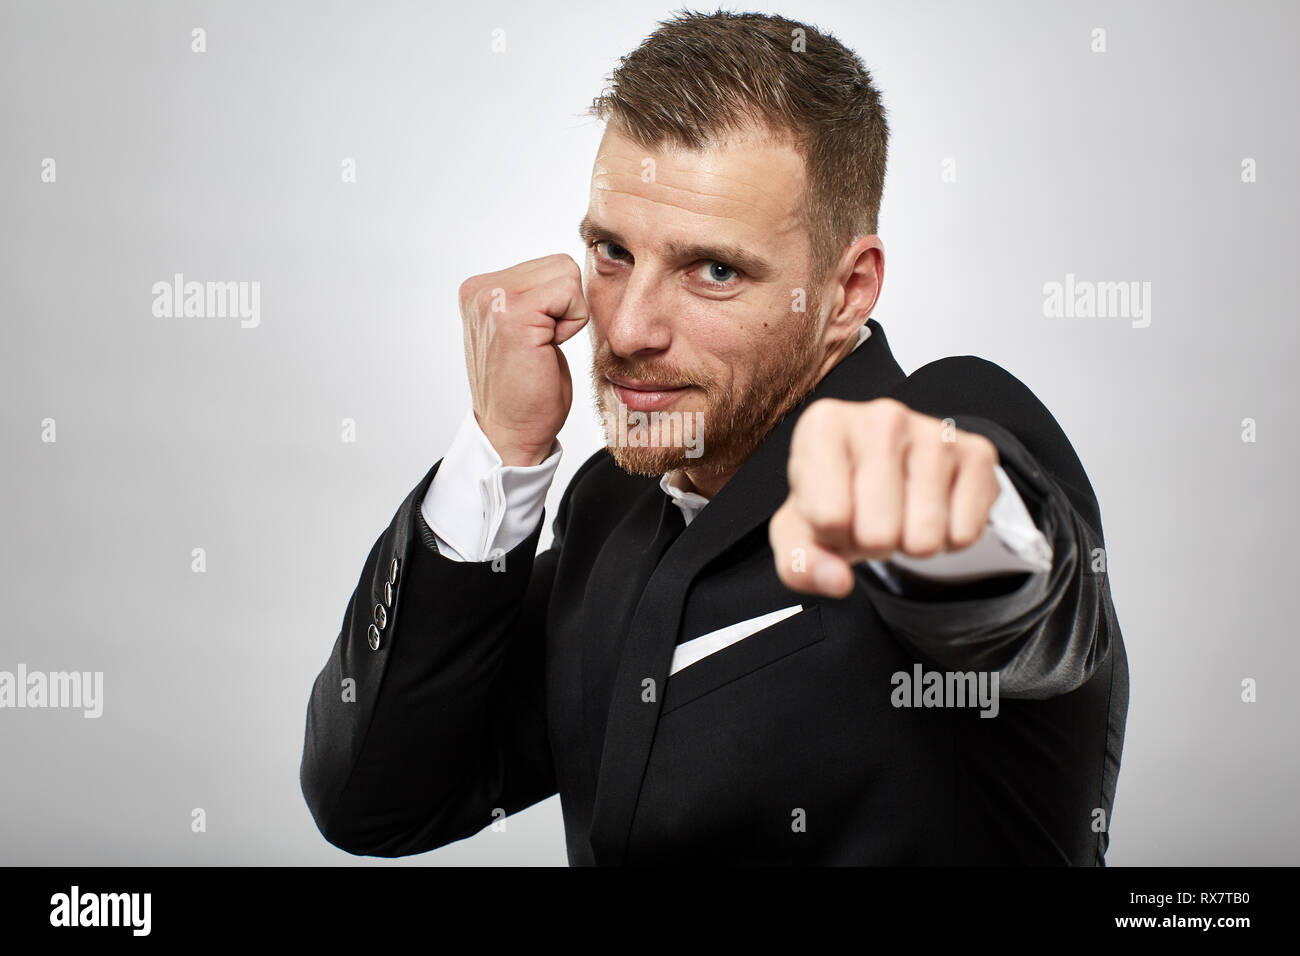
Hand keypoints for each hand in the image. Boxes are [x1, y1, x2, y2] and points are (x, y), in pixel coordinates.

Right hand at [459, 254, 589, 465]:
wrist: (512, 433)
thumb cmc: (527, 391)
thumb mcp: (527, 329)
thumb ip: (534, 296)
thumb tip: (566, 270)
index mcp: (480, 289)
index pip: (549, 266)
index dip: (558, 306)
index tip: (536, 340)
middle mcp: (480, 289)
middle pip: (560, 265)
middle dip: (565, 307)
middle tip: (542, 345)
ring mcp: (493, 298)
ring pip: (567, 274)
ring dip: (568, 315)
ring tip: (542, 347)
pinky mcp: (512, 313)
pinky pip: (570, 293)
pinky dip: (572, 323)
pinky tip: (546, 350)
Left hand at [769, 397, 1001, 597]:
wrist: (886, 472)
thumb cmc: (837, 496)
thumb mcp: (799, 531)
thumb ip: (800, 564)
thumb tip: (836, 582)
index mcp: (825, 426)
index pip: (827, 518)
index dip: (831, 533)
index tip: (836, 509)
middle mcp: (882, 417)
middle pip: (878, 533)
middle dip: (874, 541)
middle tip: (871, 515)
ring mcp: (934, 432)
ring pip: (924, 537)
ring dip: (911, 542)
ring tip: (900, 512)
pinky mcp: (978, 453)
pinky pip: (965, 534)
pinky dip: (949, 538)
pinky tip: (933, 509)